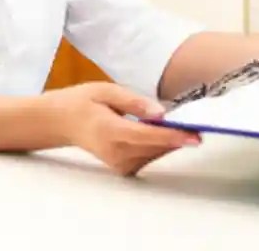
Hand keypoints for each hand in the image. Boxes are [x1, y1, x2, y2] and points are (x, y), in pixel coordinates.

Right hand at [43, 82, 200, 175]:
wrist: (61, 122)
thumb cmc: (83, 102)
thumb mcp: (106, 90)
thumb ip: (134, 101)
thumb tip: (160, 113)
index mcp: (110, 130)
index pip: (147, 136)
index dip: (173, 136)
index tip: (195, 136)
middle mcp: (115, 152)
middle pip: (156, 147)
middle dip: (179, 136)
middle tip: (196, 122)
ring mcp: (118, 163)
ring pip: (155, 154)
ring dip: (170, 141)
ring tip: (178, 124)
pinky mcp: (122, 168)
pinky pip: (149, 157)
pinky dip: (159, 145)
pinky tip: (159, 132)